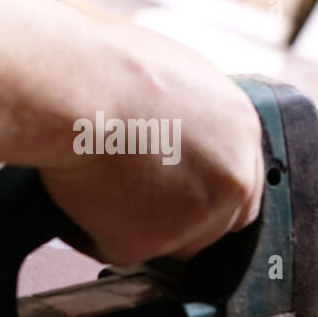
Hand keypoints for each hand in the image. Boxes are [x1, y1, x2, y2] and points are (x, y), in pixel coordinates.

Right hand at [39, 23, 264, 264]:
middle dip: (181, 216)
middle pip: (216, 224)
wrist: (75, 92)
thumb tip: (181, 125)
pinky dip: (93, 231)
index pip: (243, 184)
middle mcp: (229, 180)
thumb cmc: (109, 68)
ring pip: (169, 242)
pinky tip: (78, 194)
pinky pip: (116, 248)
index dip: (207, 188)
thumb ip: (198, 114)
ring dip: (141, 225)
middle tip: (139, 194)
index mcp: (241, 132)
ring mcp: (191, 218)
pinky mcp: (144, 244)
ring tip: (101, 183)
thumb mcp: (179, 71)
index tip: (179, 186)